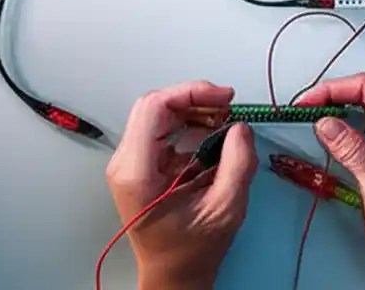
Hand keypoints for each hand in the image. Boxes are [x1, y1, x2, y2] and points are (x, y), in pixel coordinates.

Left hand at [105, 81, 256, 289]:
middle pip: (155, 107)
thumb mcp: (224, 210)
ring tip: (224, 123)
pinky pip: (161, 132)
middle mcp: (125, 163)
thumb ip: (237, 164)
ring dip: (192, 112)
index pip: (154, 108)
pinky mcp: (140, 166)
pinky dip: (188, 127)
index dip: (191, 92)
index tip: (224, 97)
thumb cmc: (192, 252)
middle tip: (227, 108)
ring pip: (157, 116)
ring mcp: (129, 164)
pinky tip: (211, 138)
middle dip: (194, 100)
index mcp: (136, 172)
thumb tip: (240, 128)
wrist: (172, 277)